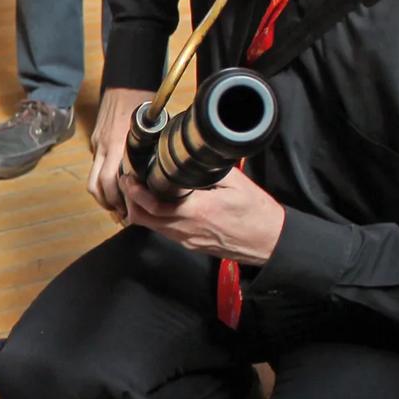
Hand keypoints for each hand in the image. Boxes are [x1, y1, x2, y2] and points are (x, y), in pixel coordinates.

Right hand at [88, 87, 155, 217]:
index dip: (118, 200)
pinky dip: (103, 178)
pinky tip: (115, 183)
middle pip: (97, 186)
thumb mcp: (155, 127)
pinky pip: (96, 165)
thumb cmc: (143, 101)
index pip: (111, 182)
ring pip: (92, 178)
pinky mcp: (95, 139)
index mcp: (117, 145)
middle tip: (122, 213)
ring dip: (102, 194)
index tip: (129, 211)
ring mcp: (96, 143)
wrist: (126, 81)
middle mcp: (103, 147)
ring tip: (116, 204)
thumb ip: (154, 149)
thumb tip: (165, 169)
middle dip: (108, 203)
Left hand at [119, 167, 285, 267]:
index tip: (130, 176)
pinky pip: (164, 232)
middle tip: (128, 181)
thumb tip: (191, 153)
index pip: (153, 204)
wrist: (269, 241)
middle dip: (130, 199)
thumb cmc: (257, 214)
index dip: (134, 191)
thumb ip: (209, 168)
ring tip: (139, 191)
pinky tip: (157, 204)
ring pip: (151, 228)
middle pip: (143, 219)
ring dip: (140, 210)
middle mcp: (188, 229)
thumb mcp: (236, 183)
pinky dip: (154, 219)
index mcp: (197, 211)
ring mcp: (188, 240)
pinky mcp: (191, 245)